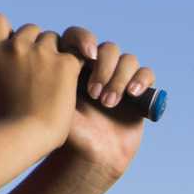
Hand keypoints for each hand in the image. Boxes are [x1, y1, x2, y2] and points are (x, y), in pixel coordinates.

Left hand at [56, 26, 152, 179]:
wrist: (91, 156)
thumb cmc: (68, 133)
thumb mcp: (55, 105)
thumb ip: (53, 79)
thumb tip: (46, 54)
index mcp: (73, 64)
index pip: (79, 36)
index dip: (84, 40)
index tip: (85, 56)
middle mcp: (97, 67)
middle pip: (107, 48)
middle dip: (104, 68)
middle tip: (94, 94)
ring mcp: (119, 78)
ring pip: (127, 59)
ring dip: (120, 78)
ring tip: (108, 103)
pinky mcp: (138, 90)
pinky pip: (146, 72)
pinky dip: (141, 79)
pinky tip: (132, 94)